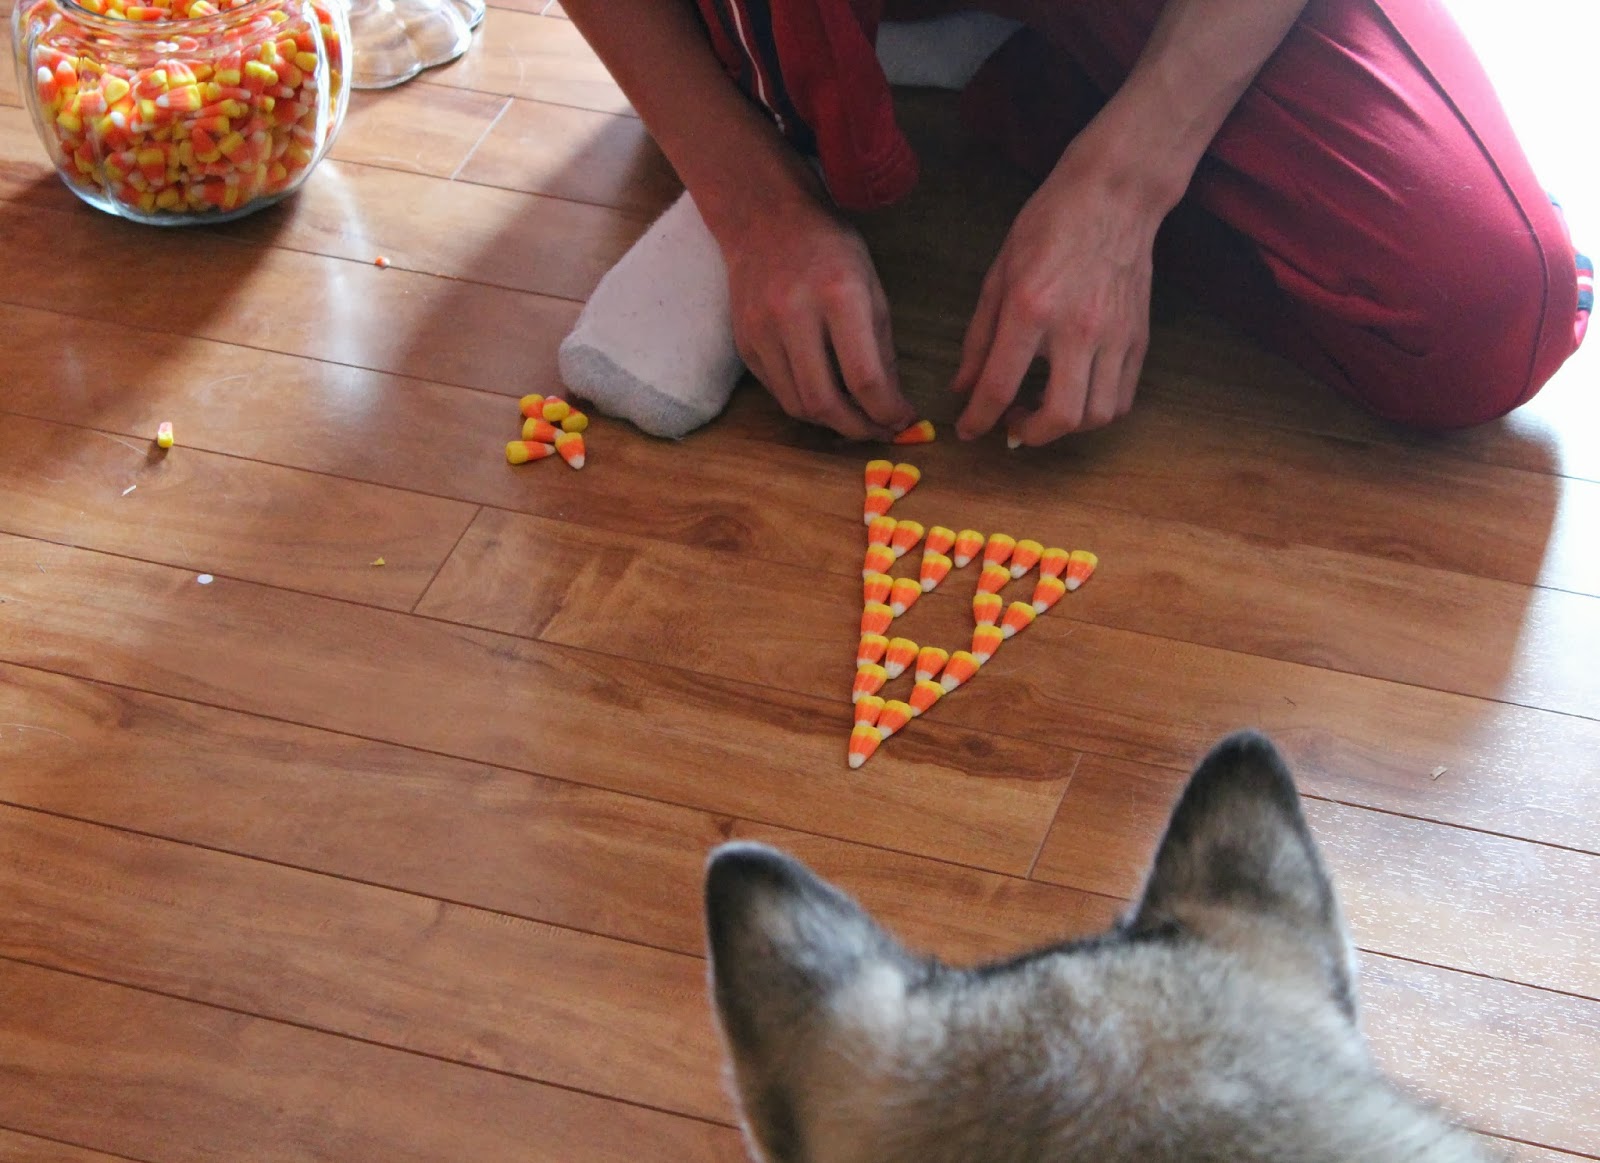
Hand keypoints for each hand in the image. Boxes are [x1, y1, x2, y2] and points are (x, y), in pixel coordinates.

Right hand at [722, 198, 915, 439]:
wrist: (764, 221)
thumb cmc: (829, 250)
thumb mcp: (871, 288)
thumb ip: (882, 349)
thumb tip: (894, 404)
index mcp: (838, 296)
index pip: (865, 377)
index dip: (887, 411)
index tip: (903, 420)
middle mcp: (794, 315)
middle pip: (825, 402)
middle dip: (858, 429)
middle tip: (879, 432)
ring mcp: (762, 332)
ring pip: (797, 405)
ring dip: (830, 424)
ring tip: (854, 420)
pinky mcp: (744, 344)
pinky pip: (778, 391)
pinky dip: (805, 404)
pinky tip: (825, 398)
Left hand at [952, 155, 1159, 444]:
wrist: (1114, 195)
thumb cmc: (1049, 227)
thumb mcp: (998, 276)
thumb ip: (978, 338)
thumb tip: (961, 387)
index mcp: (1031, 309)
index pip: (999, 386)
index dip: (978, 419)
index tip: (969, 431)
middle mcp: (1077, 329)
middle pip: (1059, 416)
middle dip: (1030, 434)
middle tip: (1012, 424)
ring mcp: (1115, 335)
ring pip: (1097, 415)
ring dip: (1066, 427)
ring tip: (1044, 409)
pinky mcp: (1139, 337)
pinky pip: (1123, 398)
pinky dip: (1097, 411)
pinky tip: (1076, 396)